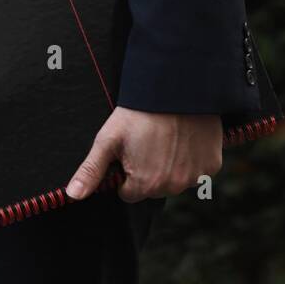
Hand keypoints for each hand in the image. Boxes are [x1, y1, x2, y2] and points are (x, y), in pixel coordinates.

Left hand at [65, 107, 222, 202]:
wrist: (176, 88)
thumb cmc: (138, 113)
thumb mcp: (108, 139)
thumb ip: (91, 171)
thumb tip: (72, 195)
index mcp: (145, 185)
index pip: (129, 192)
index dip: (126, 171)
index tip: (129, 150)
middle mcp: (172, 187)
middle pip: (153, 187)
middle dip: (148, 169)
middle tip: (147, 140)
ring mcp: (195, 177)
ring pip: (175, 179)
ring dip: (170, 165)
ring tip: (165, 136)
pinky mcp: (212, 164)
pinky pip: (198, 168)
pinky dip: (191, 157)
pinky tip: (184, 136)